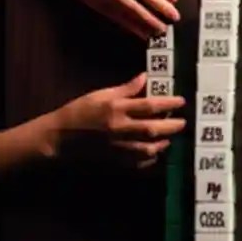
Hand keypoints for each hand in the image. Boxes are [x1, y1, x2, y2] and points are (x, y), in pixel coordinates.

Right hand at [41, 73, 185, 164]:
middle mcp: (120, 129)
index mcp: (116, 109)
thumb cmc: (79, 111)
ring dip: (162, 144)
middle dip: (171, 126)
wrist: (59, 137)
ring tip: (169, 139)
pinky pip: (137, 163)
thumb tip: (145, 77)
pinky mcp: (114, 161)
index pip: (149, 105)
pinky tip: (153, 153)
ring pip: (148, 149)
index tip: (182, 101)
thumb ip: (125, 88)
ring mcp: (117, 147)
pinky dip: (148, 159)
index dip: (168, 103)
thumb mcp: (100, 94)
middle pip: (153, 129)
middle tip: (182, 123)